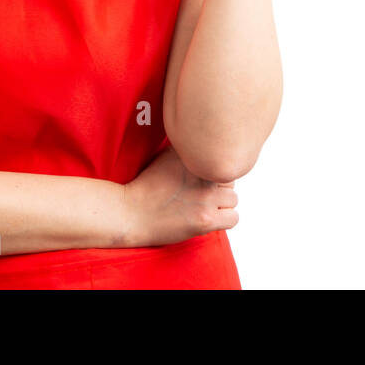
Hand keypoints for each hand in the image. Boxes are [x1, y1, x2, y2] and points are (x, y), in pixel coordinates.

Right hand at [121, 145, 237, 247]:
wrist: (131, 213)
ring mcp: (205, 197)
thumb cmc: (148, 186)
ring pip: (233, 199)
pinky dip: (224, 220)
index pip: (222, 160)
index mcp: (193, 157)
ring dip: (222, 205)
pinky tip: (209, 219)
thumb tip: (209, 144)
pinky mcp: (206, 219)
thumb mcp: (166, 156)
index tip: (202, 180)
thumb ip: (189, 151)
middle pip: (230, 179)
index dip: (213, 172)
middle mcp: (201, 174)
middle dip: (219, 188)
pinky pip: (233, 218)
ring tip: (204, 207)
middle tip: (201, 195)